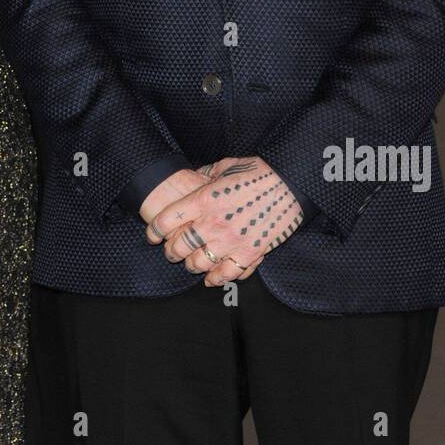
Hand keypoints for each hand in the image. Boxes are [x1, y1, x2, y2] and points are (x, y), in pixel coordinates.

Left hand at [145, 156, 303, 286]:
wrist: (292, 182)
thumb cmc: (260, 171)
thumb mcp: (227, 165)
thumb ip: (206, 174)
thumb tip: (195, 177)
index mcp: (204, 199)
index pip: (166, 221)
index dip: (154, 231)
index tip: (152, 235)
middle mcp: (213, 223)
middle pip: (179, 246)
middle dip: (171, 251)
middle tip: (172, 251)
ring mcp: (231, 240)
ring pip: (199, 264)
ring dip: (191, 266)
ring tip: (191, 263)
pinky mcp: (250, 253)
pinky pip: (227, 274)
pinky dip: (216, 279)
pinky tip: (211, 278)